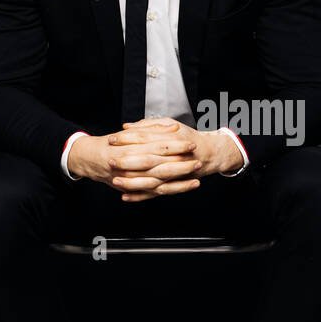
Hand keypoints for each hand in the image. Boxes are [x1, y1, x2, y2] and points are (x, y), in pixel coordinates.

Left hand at [93, 118, 241, 201]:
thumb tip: (127, 127)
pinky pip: (154, 193)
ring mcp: (174, 172)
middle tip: (110, 161)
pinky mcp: (172, 185)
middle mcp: (173, 156)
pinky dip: (140, 196)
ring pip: (151, 179)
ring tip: (115, 181)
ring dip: (132, 182)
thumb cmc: (187, 137)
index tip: (112, 139)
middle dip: (128, 161)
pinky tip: (126, 197)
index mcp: (171, 138)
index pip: (145, 138)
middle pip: (148, 159)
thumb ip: (148, 125)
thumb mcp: (169, 124)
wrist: (209, 154)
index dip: (128, 139)